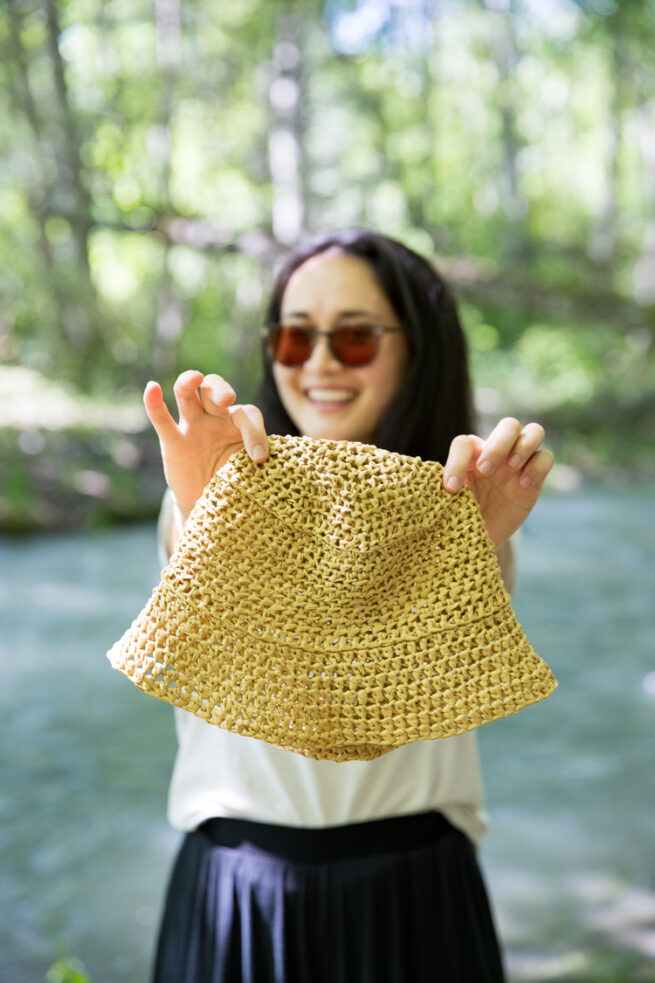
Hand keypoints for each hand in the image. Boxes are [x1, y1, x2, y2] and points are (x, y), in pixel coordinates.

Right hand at [144, 370, 269, 511]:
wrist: (208, 500)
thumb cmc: (235, 479)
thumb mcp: (251, 469)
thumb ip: (256, 460)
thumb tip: (265, 460)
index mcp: (239, 422)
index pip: (249, 414)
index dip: (256, 433)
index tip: (259, 459)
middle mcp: (215, 417)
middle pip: (215, 389)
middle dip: (221, 390)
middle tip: (227, 400)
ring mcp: (192, 427)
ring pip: (187, 394)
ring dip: (189, 382)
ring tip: (195, 378)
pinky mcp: (173, 442)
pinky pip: (162, 420)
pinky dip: (154, 404)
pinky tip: (152, 387)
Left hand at [442, 418, 553, 546]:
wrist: (482, 534)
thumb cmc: (461, 514)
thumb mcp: (448, 503)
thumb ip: (444, 490)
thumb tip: (440, 486)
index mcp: (471, 454)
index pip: (464, 443)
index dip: (456, 462)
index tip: (451, 489)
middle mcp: (497, 452)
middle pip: (509, 425)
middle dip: (498, 446)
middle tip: (486, 471)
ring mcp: (519, 462)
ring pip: (534, 431)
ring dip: (523, 447)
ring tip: (511, 469)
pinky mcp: (535, 477)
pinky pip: (546, 457)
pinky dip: (537, 467)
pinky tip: (523, 485)